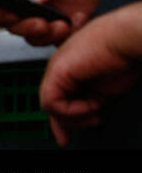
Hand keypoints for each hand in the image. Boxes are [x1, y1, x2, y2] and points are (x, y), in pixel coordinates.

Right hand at [0, 0, 101, 45]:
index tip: (14, 15)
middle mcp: (24, 7)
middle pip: (13, 27)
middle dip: (27, 29)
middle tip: (44, 24)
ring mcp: (42, 19)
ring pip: (34, 38)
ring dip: (47, 36)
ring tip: (64, 24)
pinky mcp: (60, 28)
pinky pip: (59, 40)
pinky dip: (68, 35)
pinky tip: (78, 18)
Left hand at [40, 3, 141, 144]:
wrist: (123, 38)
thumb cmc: (122, 56)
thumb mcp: (104, 88)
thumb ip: (90, 101)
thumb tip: (87, 116)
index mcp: (69, 71)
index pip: (56, 98)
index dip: (62, 119)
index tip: (71, 133)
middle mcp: (59, 69)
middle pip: (51, 104)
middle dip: (69, 123)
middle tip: (94, 121)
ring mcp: (55, 69)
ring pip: (50, 106)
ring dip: (77, 116)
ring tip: (97, 107)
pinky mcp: (57, 72)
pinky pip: (53, 102)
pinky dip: (73, 110)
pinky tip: (92, 103)